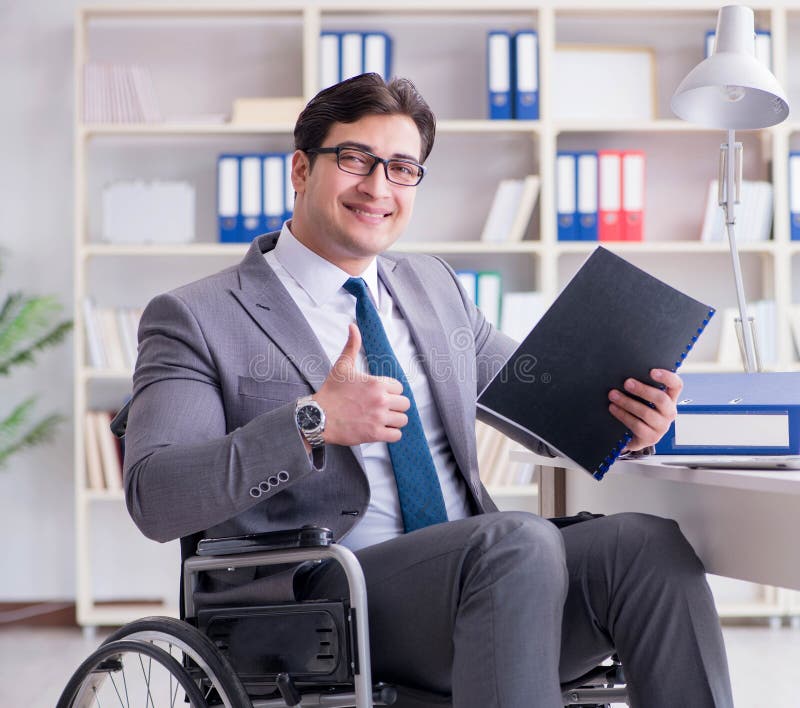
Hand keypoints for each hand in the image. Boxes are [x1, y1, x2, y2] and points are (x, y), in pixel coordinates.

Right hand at [314, 324, 409, 445]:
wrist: (318, 416)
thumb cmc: (331, 392)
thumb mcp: (342, 366)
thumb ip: (352, 346)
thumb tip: (353, 326)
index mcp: (376, 383)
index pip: (399, 387)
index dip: (391, 391)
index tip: (380, 395)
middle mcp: (380, 400)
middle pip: (405, 404)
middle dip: (396, 406)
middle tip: (383, 408)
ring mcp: (378, 418)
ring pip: (403, 420)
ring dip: (395, 420)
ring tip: (383, 419)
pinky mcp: (375, 434)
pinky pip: (396, 435)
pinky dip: (391, 434)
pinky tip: (382, 430)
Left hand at [608, 369, 682, 451]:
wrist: (632, 436)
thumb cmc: (637, 412)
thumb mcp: (642, 399)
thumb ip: (641, 388)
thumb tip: (627, 376)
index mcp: (670, 399)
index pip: (676, 385)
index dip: (667, 377)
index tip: (652, 371)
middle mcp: (669, 413)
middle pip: (661, 399)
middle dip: (642, 390)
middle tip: (627, 383)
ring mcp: (662, 427)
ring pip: (646, 413)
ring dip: (627, 402)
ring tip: (613, 395)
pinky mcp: (651, 438)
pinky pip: (637, 425)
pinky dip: (623, 415)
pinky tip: (613, 408)